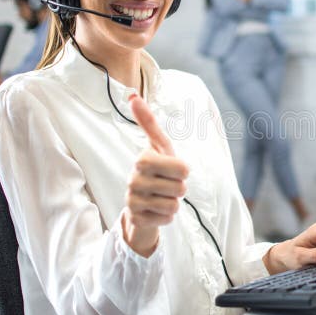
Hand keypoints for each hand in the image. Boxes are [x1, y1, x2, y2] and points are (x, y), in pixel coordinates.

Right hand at [123, 94, 186, 256]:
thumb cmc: (157, 169)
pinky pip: (167, 219)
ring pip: (174, 205)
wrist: (142, 201)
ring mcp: (132, 201)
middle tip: (167, 185)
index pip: (182, 168)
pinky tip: (155, 210)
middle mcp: (133, 180)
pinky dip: (166, 217)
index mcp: (142, 159)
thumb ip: (148, 122)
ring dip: (173, 202)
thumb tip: (132, 95)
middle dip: (179, 188)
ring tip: (161, 196)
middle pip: (181, 188)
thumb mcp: (158, 146)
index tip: (175, 169)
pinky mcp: (136, 219)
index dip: (184, 170)